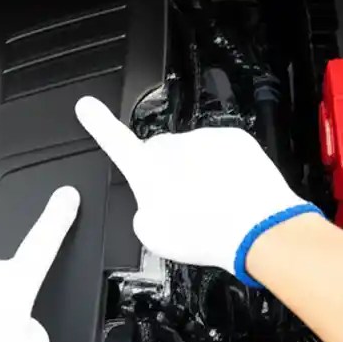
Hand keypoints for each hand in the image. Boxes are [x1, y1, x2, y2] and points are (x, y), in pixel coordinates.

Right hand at [75, 96, 320, 285]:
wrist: (255, 229)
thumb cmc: (204, 235)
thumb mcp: (154, 234)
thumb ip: (144, 210)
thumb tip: (153, 202)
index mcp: (147, 170)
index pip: (115, 140)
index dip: (99, 123)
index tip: (86, 106)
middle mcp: (172, 148)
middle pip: (161, 154)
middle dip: (169, 173)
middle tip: (187, 205)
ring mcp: (203, 140)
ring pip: (194, 153)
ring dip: (200, 172)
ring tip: (215, 205)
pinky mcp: (233, 138)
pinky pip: (221, 150)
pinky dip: (225, 168)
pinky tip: (233, 192)